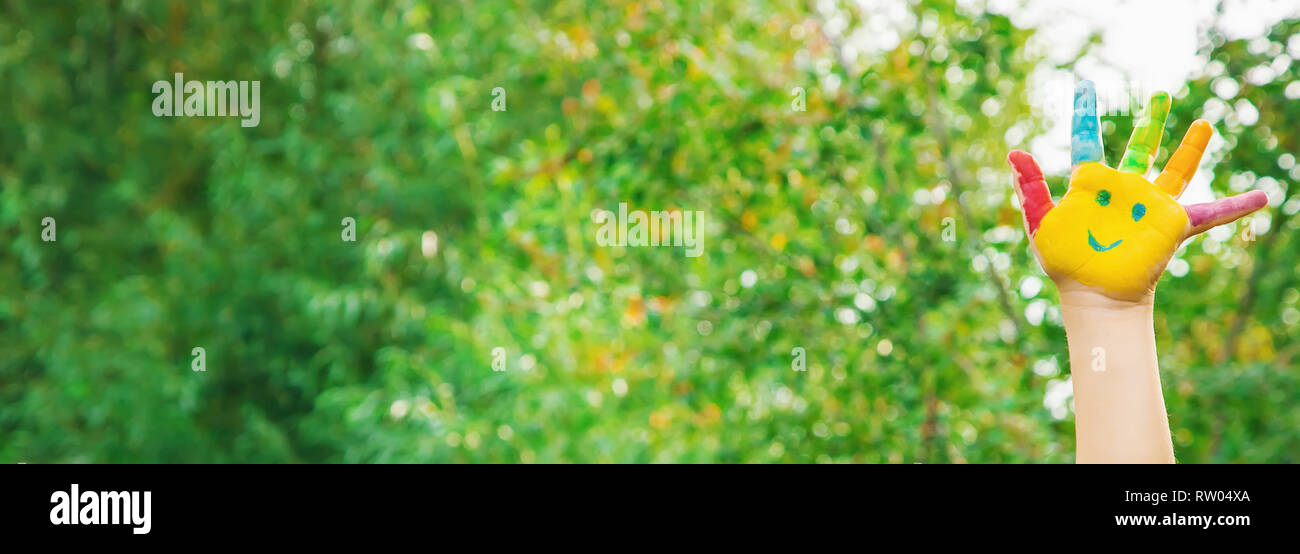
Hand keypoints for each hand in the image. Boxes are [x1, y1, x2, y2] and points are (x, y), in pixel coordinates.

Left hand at [1005, 81, 1266, 302]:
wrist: (1094, 295)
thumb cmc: (1064, 263)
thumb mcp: (1041, 223)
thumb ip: (1030, 188)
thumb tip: (1015, 152)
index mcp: (1090, 182)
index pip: (1087, 137)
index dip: (1084, 112)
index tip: (1084, 86)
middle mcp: (1123, 188)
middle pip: (1141, 146)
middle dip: (1151, 121)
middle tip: (1159, 95)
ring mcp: (1149, 204)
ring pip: (1176, 169)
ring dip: (1192, 148)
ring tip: (1205, 124)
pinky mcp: (1171, 223)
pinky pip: (1211, 212)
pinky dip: (1237, 206)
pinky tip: (1262, 197)